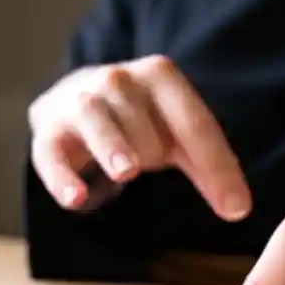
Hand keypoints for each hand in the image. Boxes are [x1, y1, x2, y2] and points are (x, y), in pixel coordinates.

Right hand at [28, 55, 250, 218]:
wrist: (72, 99)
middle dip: (151, 158)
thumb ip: (209, 165)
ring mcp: (79, 101)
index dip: (216, 166)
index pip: (193, 122)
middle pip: (146, 131)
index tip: (235, 209)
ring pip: (99, 125)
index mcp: (159, 75)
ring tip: (129, 172)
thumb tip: (237, 209)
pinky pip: (52, 155)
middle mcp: (117, 79)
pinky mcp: (48, 131)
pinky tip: (75, 199)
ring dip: (114, 148)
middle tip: (138, 165)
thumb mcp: (176, 135)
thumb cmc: (136, 121)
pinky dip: (62, 176)